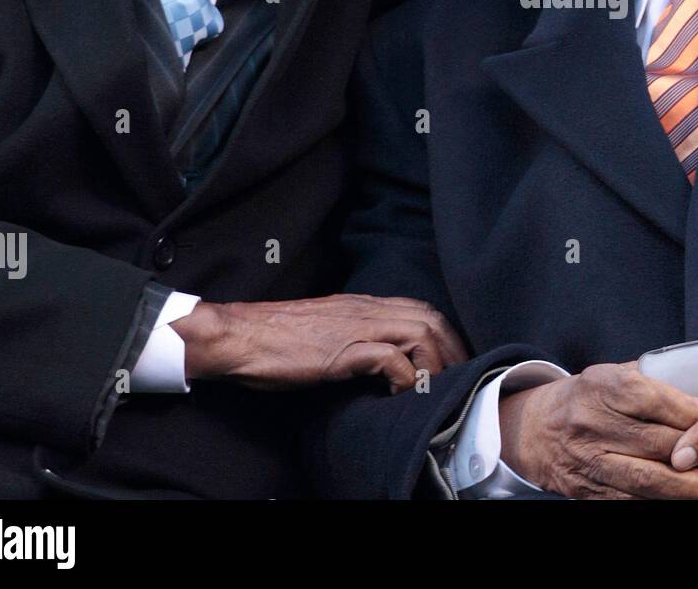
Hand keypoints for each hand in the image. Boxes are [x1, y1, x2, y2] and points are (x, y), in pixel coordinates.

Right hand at [171, 294, 467, 391]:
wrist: (240, 336)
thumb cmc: (277, 338)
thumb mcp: (327, 329)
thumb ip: (355, 335)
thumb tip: (380, 358)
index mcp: (364, 304)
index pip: (422, 307)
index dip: (445, 334)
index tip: (452, 361)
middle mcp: (367, 309)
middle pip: (431, 318)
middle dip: (452, 349)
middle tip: (457, 379)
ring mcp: (355, 327)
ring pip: (419, 332)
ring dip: (433, 364)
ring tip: (430, 389)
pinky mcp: (342, 350)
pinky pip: (390, 357)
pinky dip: (404, 376)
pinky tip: (399, 393)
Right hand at [497, 361, 697, 498]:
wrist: (536, 429)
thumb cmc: (586, 398)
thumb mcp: (610, 374)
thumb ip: (651, 380)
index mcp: (601, 387)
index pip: (657, 400)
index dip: (694, 413)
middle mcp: (591, 424)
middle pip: (657, 443)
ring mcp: (588, 461)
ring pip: (646, 479)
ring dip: (687, 487)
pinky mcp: (586, 491)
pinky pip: (629, 502)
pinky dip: (661, 502)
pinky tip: (685, 499)